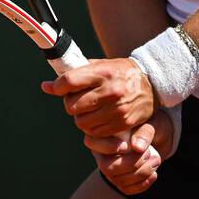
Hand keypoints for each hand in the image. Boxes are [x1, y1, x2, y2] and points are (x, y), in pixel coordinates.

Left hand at [40, 58, 156, 138]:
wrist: (152, 83)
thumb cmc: (121, 72)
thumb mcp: (101, 65)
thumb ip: (75, 74)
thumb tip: (46, 86)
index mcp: (103, 72)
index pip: (69, 81)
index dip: (57, 87)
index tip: (56, 88)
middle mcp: (110, 90)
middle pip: (72, 105)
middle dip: (70, 104)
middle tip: (77, 100)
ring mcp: (117, 108)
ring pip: (82, 122)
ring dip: (80, 117)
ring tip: (88, 110)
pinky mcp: (123, 123)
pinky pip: (95, 132)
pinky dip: (92, 127)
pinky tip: (97, 118)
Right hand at [84, 109, 174, 194]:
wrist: (159, 138)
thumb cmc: (150, 125)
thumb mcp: (151, 123)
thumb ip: (144, 132)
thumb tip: (137, 147)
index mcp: (102, 134)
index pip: (91, 142)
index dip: (107, 147)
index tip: (126, 145)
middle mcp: (102, 153)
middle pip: (106, 167)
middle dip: (131, 163)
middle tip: (148, 154)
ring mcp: (111, 169)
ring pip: (118, 180)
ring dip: (140, 173)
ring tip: (156, 160)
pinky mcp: (121, 182)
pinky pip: (127, 189)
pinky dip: (143, 184)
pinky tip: (154, 174)